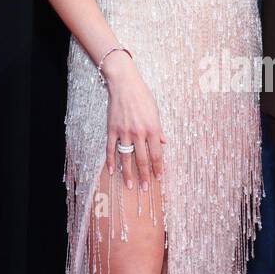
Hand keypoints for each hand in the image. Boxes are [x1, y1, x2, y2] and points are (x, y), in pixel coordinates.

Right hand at [102, 51, 165, 192]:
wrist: (124, 85)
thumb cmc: (142, 97)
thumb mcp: (155, 112)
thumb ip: (159, 130)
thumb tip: (164, 143)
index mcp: (152, 129)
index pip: (157, 154)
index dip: (158, 167)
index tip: (159, 178)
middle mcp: (139, 133)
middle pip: (142, 159)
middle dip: (145, 175)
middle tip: (145, 188)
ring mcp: (124, 133)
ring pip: (126, 158)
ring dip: (128, 173)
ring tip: (130, 185)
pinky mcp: (112, 130)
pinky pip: (111, 149)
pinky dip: (111, 161)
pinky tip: (111, 171)